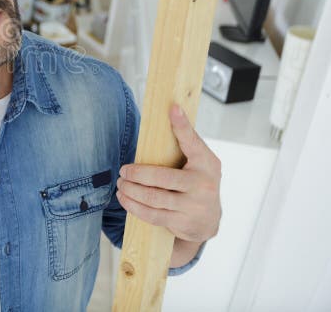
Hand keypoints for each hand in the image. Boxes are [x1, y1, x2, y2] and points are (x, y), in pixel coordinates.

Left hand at [116, 104, 221, 243]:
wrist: (210, 220)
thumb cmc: (198, 183)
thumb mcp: (199, 162)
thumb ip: (186, 143)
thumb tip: (170, 111)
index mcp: (207, 163)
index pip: (192, 142)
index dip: (182, 125)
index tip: (172, 108)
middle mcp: (203, 184)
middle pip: (162, 177)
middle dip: (137, 174)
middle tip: (123, 170)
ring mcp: (193, 205)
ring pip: (153, 197)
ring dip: (131, 190)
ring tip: (121, 184)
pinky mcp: (182, 222)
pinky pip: (152, 214)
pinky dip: (134, 206)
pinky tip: (124, 199)